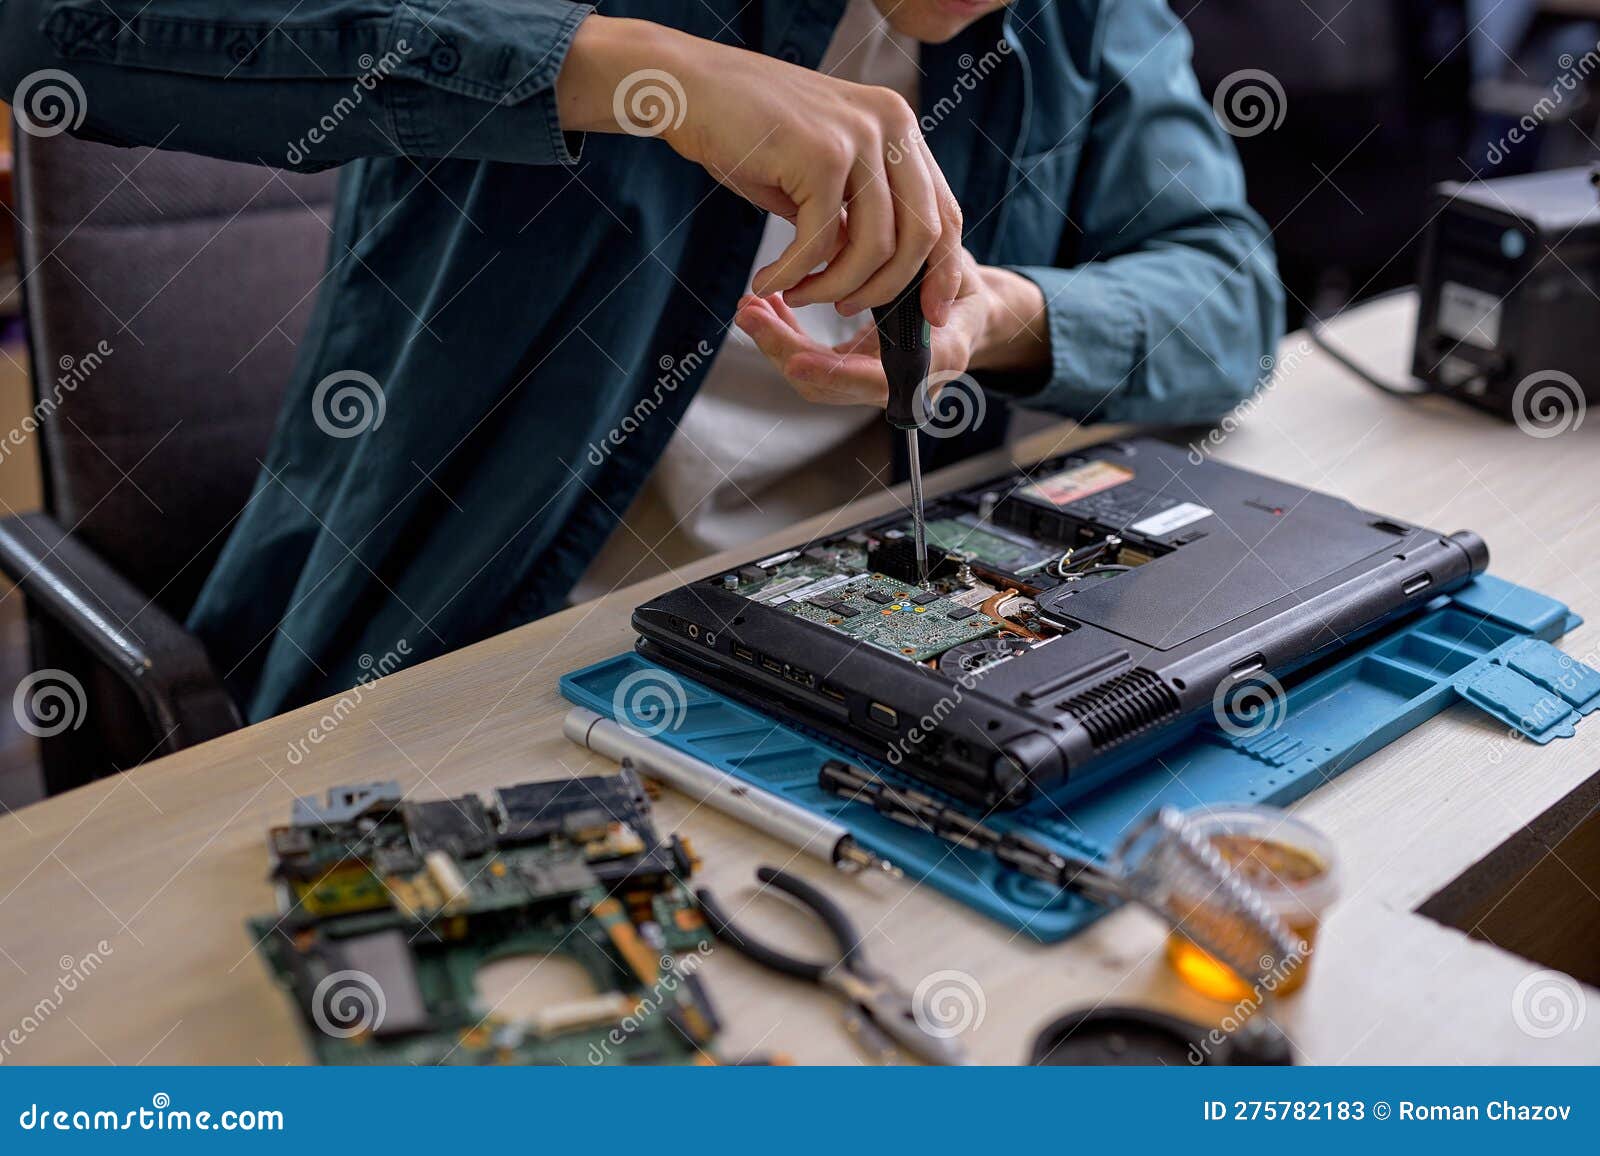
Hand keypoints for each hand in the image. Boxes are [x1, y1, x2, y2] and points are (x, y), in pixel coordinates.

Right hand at [556, 16, 963, 323]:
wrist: (691, 90)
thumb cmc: (749, 135)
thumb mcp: (819, 173)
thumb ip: (854, 213)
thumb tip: (872, 274)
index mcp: (898, 128)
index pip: (944, 211)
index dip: (941, 271)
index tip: (927, 315)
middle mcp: (890, 125)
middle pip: (921, 235)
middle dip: (885, 289)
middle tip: (844, 310)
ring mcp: (858, 137)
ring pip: (873, 247)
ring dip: (833, 287)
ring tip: (798, 295)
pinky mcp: (820, 156)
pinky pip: (821, 243)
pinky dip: (793, 275)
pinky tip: (767, 282)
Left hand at [735, 249, 994, 407]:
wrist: (966, 310)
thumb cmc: (963, 286)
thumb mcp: (954, 272)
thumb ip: (930, 275)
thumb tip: (886, 270)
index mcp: (934, 364)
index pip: (877, 381)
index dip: (835, 374)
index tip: (795, 361)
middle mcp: (899, 385)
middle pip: (829, 386)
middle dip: (783, 350)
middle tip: (750, 315)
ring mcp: (871, 382)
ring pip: (812, 376)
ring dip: (775, 340)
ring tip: (749, 306)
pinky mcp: (852, 370)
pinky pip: (811, 361)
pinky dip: (784, 333)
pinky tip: (765, 305)